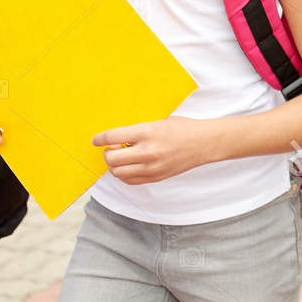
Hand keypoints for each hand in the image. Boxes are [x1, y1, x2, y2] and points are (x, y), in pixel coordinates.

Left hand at [92, 118, 213, 184]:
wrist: (205, 143)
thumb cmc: (184, 128)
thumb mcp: (159, 121)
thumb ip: (138, 130)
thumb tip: (117, 136)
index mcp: (148, 132)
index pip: (113, 137)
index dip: (99, 139)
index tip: (96, 140)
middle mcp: (148, 151)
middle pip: (111, 158)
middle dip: (107, 153)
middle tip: (112, 148)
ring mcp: (152, 167)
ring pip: (117, 172)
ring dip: (115, 165)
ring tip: (122, 157)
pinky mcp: (156, 177)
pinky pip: (130, 180)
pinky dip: (125, 174)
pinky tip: (130, 165)